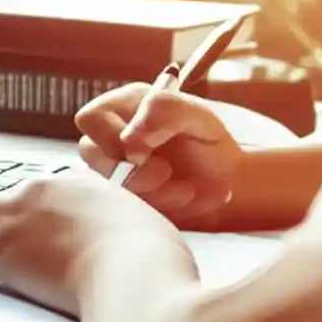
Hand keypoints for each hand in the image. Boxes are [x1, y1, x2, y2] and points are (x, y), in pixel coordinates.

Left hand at [0, 172, 195, 315]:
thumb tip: (146, 251)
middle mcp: (43, 190)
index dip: (45, 209)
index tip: (46, 222)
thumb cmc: (153, 259)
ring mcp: (16, 217)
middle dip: (0, 209)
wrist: (132, 269)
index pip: (51, 189)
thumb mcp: (153, 235)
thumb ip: (137, 236)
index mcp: (81, 181)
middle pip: (6, 192)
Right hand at [75, 84, 244, 227]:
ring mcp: (116, 172)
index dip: (110, 138)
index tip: (144, 153)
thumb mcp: (200, 117)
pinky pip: (130, 213)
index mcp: (126, 107)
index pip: (91, 119)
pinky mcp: (126, 202)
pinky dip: (165, 211)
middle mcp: (113, 139)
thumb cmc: (212, 142)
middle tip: (167, 174)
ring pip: (111, 190)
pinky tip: (191, 201)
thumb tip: (129, 139)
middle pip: (93, 157)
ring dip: (156, 196)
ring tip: (191, 190)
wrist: (231, 181)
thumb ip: (166, 111)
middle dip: (134, 175)